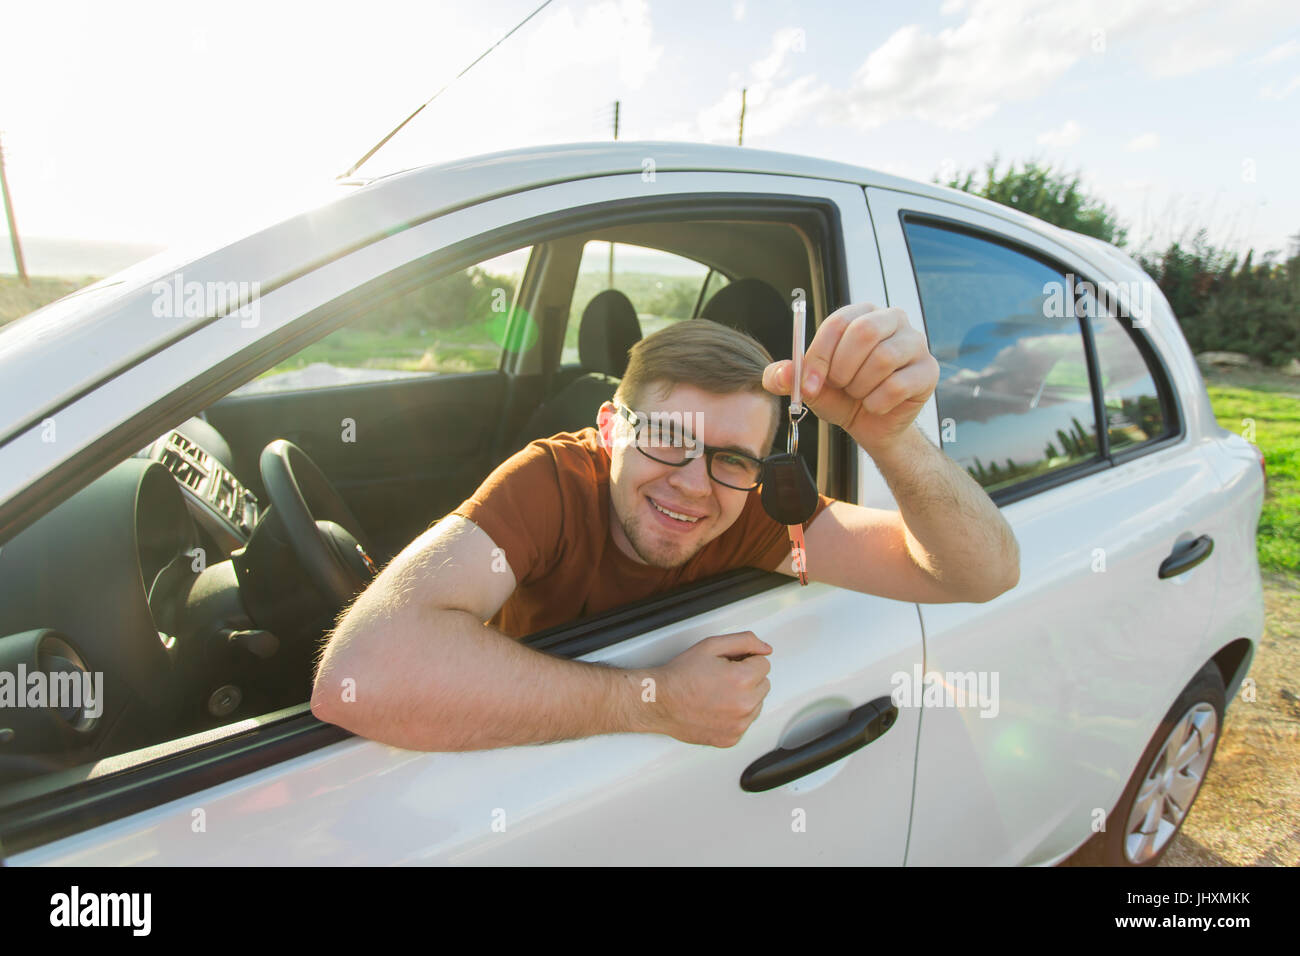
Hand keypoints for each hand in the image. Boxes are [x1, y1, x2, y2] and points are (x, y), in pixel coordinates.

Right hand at [649, 632, 771, 746]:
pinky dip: (735, 716)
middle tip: (722, 677)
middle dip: (747, 678)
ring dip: (744, 697)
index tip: (729, 664)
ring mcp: (738, 725)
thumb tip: (765, 649)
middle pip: (763, 684)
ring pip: (757, 704)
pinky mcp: (731, 739)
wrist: (659, 702)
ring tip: (718, 693)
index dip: (745, 661)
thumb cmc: (680, 676)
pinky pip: (745, 723)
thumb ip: (744, 641)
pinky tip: (717, 708)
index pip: (764, 664)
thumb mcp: (711, 646)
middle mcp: (744, 705)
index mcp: (742, 679)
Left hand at [762, 303, 938, 454]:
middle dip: (843, 369)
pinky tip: (876, 405)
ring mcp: (915, 342)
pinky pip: (898, 385)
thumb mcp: (811, 387)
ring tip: (859, 394)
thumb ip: (790, 378)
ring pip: (883, 359)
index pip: (837, 322)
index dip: (819, 356)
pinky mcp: (928, 370)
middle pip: (865, 332)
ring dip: (861, 387)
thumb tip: (780, 374)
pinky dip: (878, 402)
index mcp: (861, 314)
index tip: (810, 385)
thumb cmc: (843, 396)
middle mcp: (892, 319)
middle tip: (840, 387)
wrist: (872, 425)